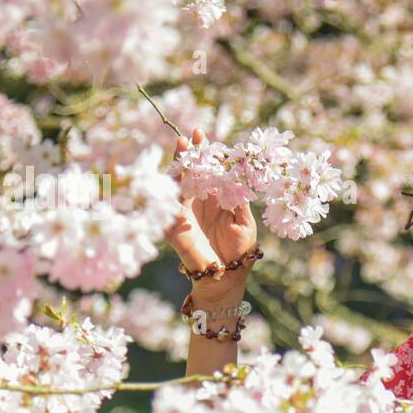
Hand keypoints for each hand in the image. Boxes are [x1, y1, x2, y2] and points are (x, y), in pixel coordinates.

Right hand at [164, 127, 258, 303]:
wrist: (226, 277)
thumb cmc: (239, 251)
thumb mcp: (244, 221)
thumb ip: (239, 199)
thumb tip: (237, 176)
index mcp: (215, 199)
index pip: (209, 172)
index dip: (207, 155)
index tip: (205, 136)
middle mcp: (197, 202)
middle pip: (190, 172)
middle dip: (190, 153)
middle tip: (190, 135)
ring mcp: (183, 212)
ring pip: (177, 183)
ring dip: (178, 165)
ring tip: (181, 146)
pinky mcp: (174, 226)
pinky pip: (168, 206)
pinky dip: (170, 191)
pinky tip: (174, 174)